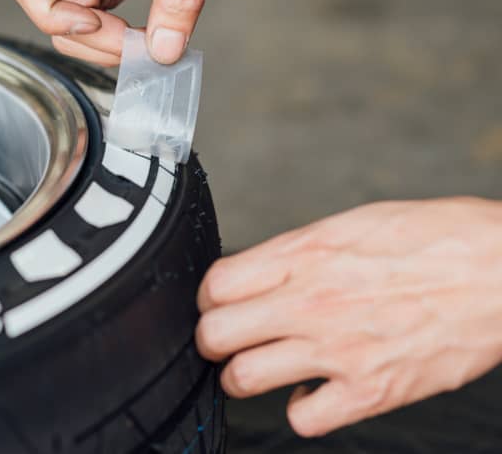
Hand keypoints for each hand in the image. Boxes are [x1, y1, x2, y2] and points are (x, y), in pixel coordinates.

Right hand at [5, 0, 243, 65]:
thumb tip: (164, 49)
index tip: (93, 23)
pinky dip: (124, 39)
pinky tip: (151, 40)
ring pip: (80, 22)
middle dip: (91, 40)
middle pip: (55, 11)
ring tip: (148, 49)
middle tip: (136, 50)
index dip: (50, 13)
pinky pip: (107, 18)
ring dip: (107, 46)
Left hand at [196, 197, 501, 436]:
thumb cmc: (436, 239)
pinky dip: (302, 409)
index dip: (208, 299)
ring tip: (259, 370)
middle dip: (213, 341)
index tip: (219, 304)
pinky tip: (315, 390)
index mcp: (305, 256)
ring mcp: (337, 349)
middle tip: (228, 341)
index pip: (215, 285)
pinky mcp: (369, 391)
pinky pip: (302, 418)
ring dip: (243, 378)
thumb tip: (259, 273)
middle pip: (215, 335)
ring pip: (243, 379)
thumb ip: (297, 252)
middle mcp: (311, 302)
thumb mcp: (352, 224)